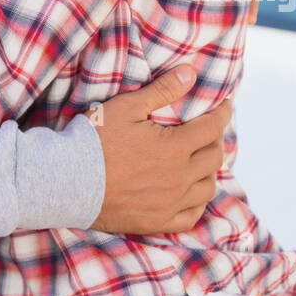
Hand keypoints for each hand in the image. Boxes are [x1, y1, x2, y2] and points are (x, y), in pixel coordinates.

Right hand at [88, 65, 230, 234]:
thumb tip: (191, 73)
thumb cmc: (96, 140)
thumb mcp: (127, 107)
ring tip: (202, 159)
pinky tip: (191, 192)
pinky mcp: (157, 222)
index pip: (211, 128)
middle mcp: (179, 178)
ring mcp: (170, 203)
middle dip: (216, 140)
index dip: (222, 113)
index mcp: (175, 148)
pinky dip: (197, 202)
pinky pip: (191, 216)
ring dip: (209, 171)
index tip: (226, 105)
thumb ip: (162, 90)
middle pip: (213, 158)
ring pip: (207, 188)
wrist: (69, 182)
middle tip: (209, 129)